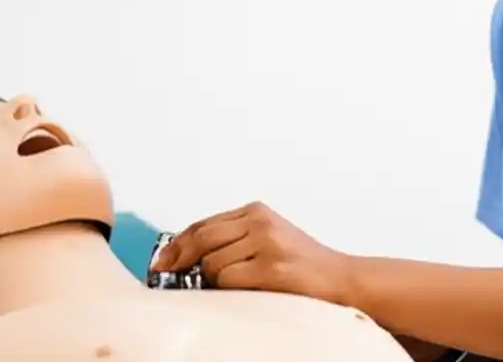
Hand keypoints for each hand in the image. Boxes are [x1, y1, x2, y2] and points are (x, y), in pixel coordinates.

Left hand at [152, 201, 356, 305]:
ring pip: (211, 263)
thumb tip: (184, 257)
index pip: (203, 224)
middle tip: (169, 275)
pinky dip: (227, 289)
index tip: (161, 260)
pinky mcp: (271, 267)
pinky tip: (245, 291)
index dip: (176, 243)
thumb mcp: (268, 239)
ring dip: (213, 280)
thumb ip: (233, 239)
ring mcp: (266, 242)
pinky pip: (227, 279)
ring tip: (236, 287)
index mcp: (256, 211)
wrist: (341, 279)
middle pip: (201, 238)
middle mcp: (260, 221)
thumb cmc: (303, 266)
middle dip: (181, 259)